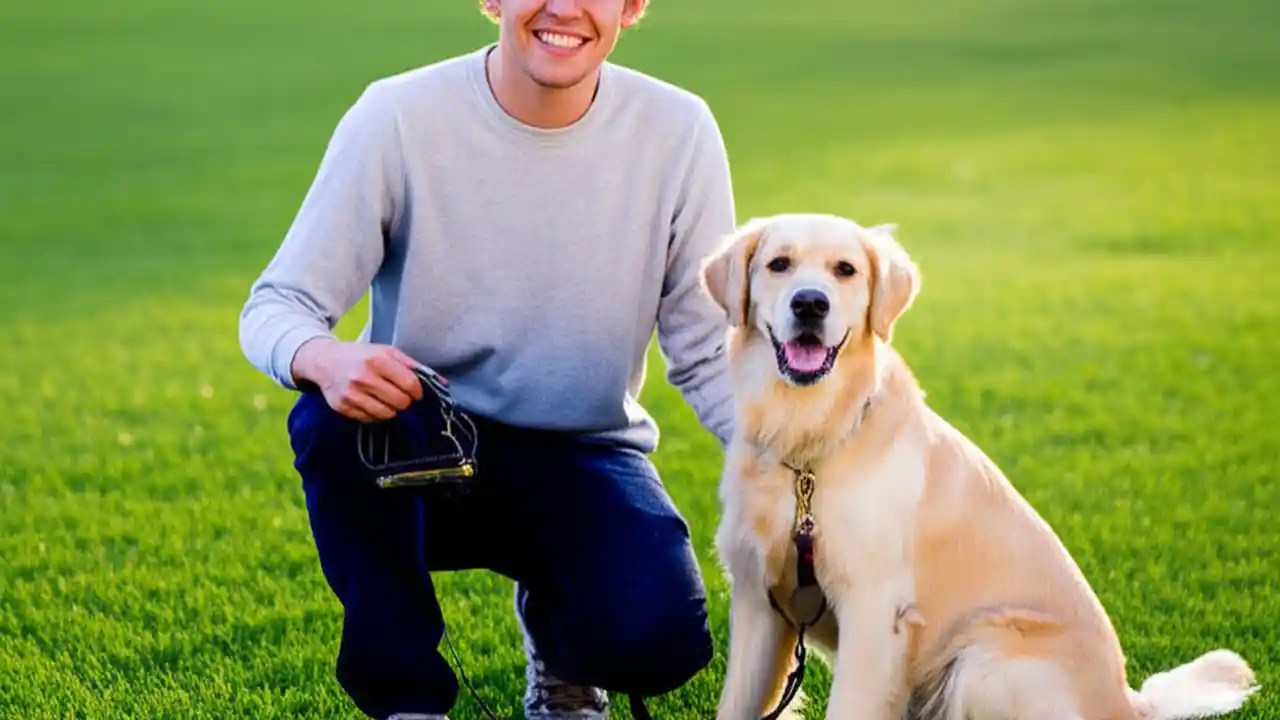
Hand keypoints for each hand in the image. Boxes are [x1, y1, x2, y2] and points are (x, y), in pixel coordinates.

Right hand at [291, 337, 427, 421]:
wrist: (324, 361)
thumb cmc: (362, 356)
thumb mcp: (386, 352)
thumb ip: (412, 366)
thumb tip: (442, 382)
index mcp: (378, 360)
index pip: (410, 384)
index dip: (417, 392)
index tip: (415, 392)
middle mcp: (364, 377)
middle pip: (400, 402)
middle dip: (404, 401)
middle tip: (399, 395)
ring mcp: (352, 394)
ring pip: (387, 414)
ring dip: (391, 409)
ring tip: (384, 399)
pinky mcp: (343, 407)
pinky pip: (370, 419)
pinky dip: (375, 414)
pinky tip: (370, 402)